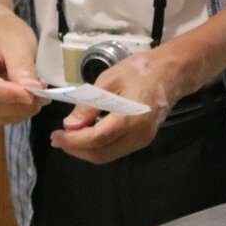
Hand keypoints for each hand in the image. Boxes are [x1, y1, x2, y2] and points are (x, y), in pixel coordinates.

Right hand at [0, 12, 44, 125]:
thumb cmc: (6, 32)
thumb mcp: (18, 42)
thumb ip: (22, 66)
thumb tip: (31, 90)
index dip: (7, 93)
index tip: (32, 94)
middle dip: (17, 104)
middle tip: (43, 96)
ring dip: (19, 111)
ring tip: (38, 96)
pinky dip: (15, 113)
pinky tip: (28, 101)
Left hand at [49, 45, 186, 164]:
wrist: (171, 72)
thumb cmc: (140, 71)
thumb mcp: (109, 80)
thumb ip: (89, 104)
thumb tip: (70, 125)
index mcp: (129, 119)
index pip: (95, 139)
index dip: (72, 141)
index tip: (54, 136)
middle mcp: (137, 136)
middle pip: (100, 154)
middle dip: (76, 149)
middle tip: (57, 138)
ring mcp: (142, 140)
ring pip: (108, 155)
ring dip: (86, 149)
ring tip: (69, 136)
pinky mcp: (142, 139)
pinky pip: (116, 149)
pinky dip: (99, 145)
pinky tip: (88, 133)